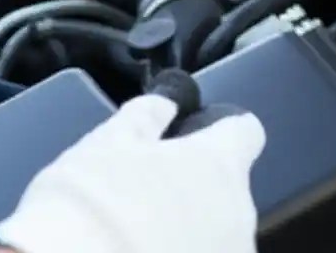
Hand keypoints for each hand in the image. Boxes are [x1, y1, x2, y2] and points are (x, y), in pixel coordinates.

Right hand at [0, 95, 265, 252]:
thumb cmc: (90, 211)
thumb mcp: (106, 144)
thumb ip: (145, 117)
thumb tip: (164, 103)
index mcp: (218, 165)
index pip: (244, 131)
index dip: (219, 128)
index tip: (195, 133)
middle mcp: (237, 213)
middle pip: (224, 188)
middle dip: (190, 187)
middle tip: (141, 192)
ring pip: (215, 231)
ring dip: (185, 228)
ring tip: (133, 232)